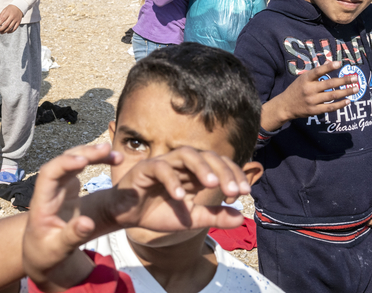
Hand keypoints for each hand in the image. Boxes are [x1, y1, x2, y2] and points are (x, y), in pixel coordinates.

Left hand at [0, 5, 22, 33]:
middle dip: (1, 29)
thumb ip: (1, 15)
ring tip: (1, 32)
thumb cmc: (11, 8)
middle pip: (6, 24)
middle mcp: (12, 16)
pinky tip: (7, 32)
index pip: (2, 19)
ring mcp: (16, 20)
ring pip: (10, 27)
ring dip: (5, 31)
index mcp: (8, 12)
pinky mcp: (19, 22)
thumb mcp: (5, 9)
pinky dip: (11, 31)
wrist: (20, 6)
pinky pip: (15, 28)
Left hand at [23, 143, 119, 291]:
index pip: (48, 175)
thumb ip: (72, 236)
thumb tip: (88, 223)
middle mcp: (49, 189)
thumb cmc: (46, 252)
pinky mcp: (68, 185)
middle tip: (106, 149)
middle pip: (63, 162)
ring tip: (113, 153)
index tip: (83, 161)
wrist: (40, 250)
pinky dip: (95, 160)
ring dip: (92, 153)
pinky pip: (81, 165)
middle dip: (84, 152)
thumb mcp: (57, 250)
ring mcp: (59, 185)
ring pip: (73, 160)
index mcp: (42, 203)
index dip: (64, 164)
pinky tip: (112, 158)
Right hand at [95, 147, 248, 234]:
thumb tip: (241, 218)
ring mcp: (163, 163)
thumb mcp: (192, 219)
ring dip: (201, 167)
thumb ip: (214, 217)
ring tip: (212, 185)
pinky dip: (172, 181)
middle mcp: (181, 164)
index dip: (234, 174)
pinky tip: (181, 197)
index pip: (219, 163)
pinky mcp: (145, 169)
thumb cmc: (158, 212)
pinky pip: (160, 168)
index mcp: (194, 172)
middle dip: (223, 171)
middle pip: (207, 155)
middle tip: (234, 191)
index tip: (244, 193)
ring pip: (185, 153)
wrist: (127, 216)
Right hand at [265, 62, 360, 127]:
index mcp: (305, 79)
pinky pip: (330, 107)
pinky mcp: (315, 110)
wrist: (285, 106)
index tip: (339, 63)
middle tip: (355, 78)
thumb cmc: (296, 89)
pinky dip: (340, 104)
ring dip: (346, 92)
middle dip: (344, 81)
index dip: (328, 67)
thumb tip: (330, 63)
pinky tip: (348, 101)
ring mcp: (312, 101)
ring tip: (356, 89)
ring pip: (332, 96)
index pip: (318, 71)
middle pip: (329, 84)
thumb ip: (316, 72)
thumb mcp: (303, 78)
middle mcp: (309, 89)